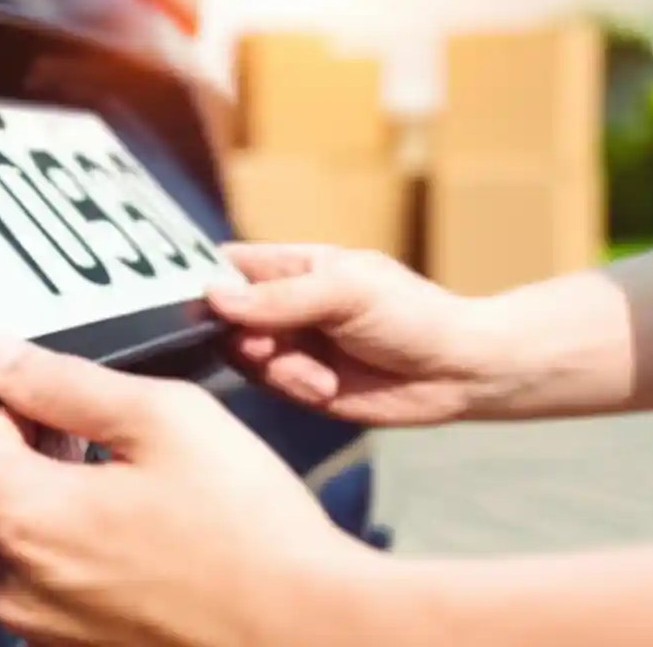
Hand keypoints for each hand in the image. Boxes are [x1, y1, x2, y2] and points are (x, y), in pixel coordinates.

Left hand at [0, 339, 379, 646]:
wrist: (304, 627)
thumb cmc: (246, 527)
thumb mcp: (163, 419)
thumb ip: (67, 383)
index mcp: (24, 518)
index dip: (4, 396)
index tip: (51, 381)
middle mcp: (15, 585)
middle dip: (30, 444)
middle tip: (101, 422)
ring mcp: (43, 629)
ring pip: (22, 536)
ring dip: (57, 495)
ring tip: (131, 474)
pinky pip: (54, 581)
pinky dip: (80, 546)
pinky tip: (141, 528)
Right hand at [207, 244, 494, 424]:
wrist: (456, 372)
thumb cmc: (412, 315)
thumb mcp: (345, 292)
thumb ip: (279, 297)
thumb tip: (214, 298)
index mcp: (294, 266)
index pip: (229, 264)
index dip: (203, 279)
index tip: (196, 302)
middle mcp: (284, 306)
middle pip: (224, 317)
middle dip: (241, 335)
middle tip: (266, 345)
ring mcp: (291, 347)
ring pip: (243, 356)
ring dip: (275, 366)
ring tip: (319, 373)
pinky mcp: (301, 386)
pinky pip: (269, 386)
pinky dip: (292, 387)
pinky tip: (327, 386)